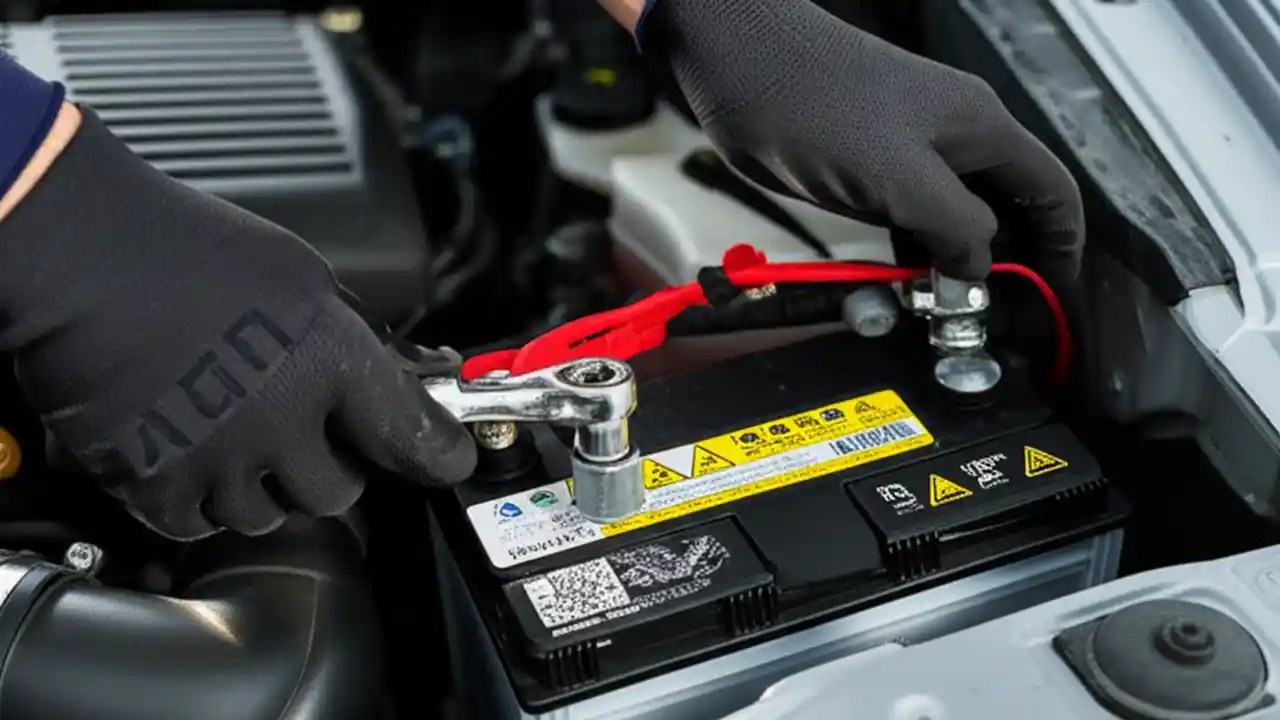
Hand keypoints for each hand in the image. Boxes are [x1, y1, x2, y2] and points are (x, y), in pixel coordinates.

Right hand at [0, 109, 475, 539]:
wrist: (84, 253)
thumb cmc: (188, 249)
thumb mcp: (301, 274)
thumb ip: (349, 332)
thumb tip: (387, 367)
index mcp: (328, 358)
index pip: (410, 433)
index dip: (438, 454)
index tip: (446, 459)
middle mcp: (280, 418)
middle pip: (338, 492)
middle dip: (333, 471)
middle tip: (310, 441)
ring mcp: (216, 457)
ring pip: (268, 516)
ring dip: (265, 489)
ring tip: (239, 439)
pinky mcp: (154, 481)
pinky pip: (199, 524)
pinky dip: (203, 502)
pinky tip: (196, 457)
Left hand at [641, 0, 1084, 285]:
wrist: (738, 66)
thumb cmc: (814, 100)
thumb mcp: (899, 177)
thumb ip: (954, 227)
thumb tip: (979, 270)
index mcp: (981, 129)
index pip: (1052, 192)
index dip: (1062, 248)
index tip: (1053, 297)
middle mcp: (953, 140)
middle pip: (1003, 213)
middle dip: (1001, 267)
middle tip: (985, 315)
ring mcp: (907, 154)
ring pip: (948, 222)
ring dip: (947, 268)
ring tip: (939, 310)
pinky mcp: (866, 170)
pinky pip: (903, 221)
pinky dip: (906, 256)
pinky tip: (897, 285)